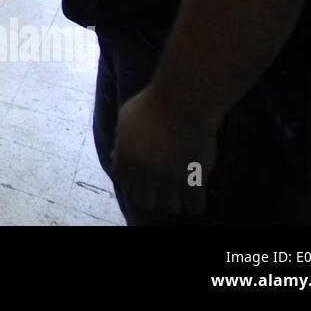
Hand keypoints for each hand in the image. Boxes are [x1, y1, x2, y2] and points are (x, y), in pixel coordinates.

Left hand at [110, 85, 217, 215]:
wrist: (182, 102)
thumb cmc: (153, 103)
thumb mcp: (125, 118)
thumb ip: (121, 139)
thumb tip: (116, 153)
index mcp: (127, 159)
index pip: (123, 182)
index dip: (131, 178)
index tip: (139, 173)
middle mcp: (147, 173)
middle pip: (144, 201)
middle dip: (149, 194)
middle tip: (158, 184)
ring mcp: (171, 178)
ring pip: (169, 207)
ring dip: (172, 201)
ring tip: (177, 190)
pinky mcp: (195, 178)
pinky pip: (195, 207)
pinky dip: (194, 205)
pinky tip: (194, 194)